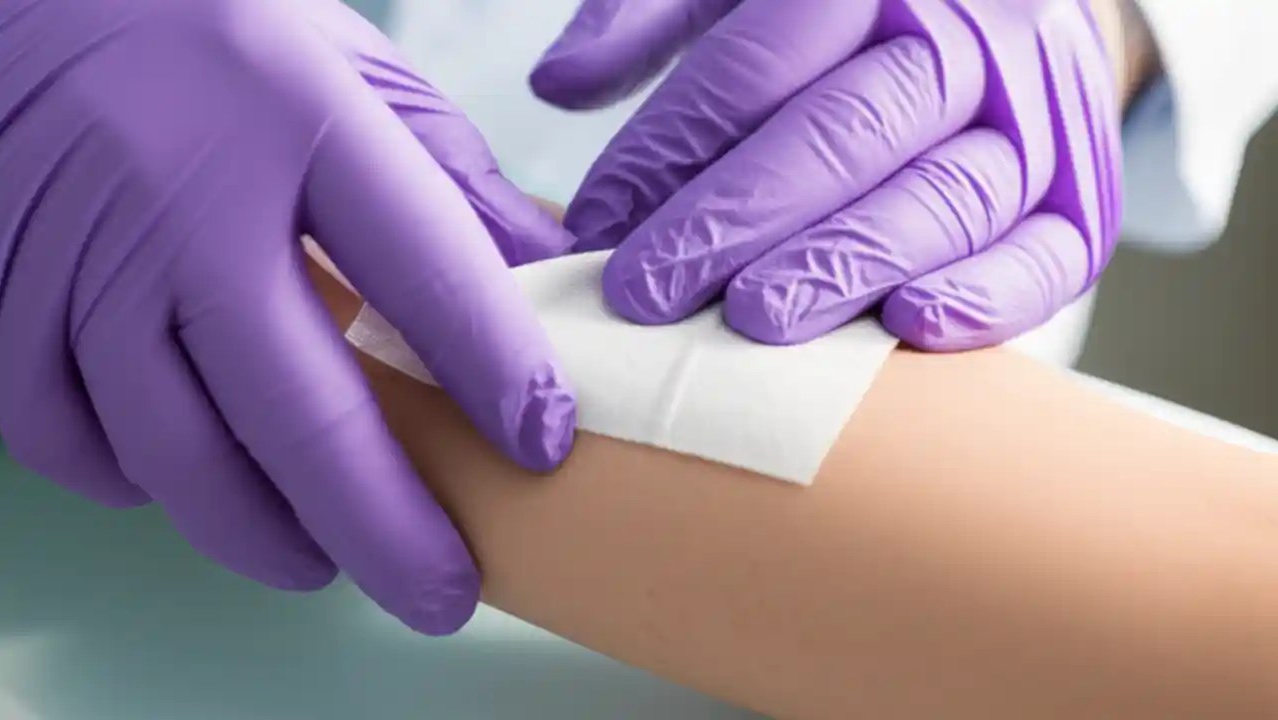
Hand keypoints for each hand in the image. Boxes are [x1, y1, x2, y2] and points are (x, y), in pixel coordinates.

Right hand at [0, 0, 575, 633]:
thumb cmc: (217, 38)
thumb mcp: (355, 70)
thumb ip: (451, 176)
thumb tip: (545, 281)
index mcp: (300, 120)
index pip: (425, 272)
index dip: (496, 374)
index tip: (544, 445)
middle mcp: (186, 195)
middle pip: (296, 409)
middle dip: (382, 526)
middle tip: (440, 594)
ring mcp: (80, 255)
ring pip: (175, 453)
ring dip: (262, 531)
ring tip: (324, 559)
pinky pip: (64, 438)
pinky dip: (137, 484)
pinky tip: (193, 482)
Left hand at [532, 0, 1121, 348]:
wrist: (1012, 18)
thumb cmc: (846, 18)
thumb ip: (649, 16)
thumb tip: (554, 86)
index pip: (761, 56)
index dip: (672, 142)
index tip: (595, 222)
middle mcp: (969, 38)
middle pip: (848, 127)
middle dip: (737, 215)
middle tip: (647, 293)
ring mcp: (1036, 119)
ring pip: (944, 193)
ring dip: (846, 262)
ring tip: (754, 322)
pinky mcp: (1083, 199)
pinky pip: (1051, 253)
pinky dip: (989, 295)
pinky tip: (910, 327)